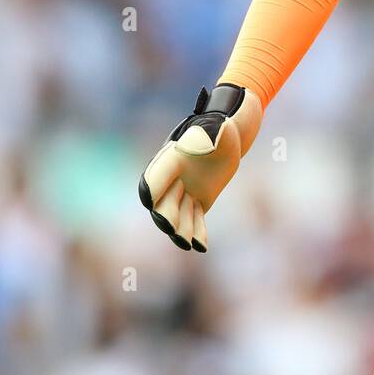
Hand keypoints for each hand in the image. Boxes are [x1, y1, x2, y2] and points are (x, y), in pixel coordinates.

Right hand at [138, 83, 262, 252]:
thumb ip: (210, 136)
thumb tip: (212, 141)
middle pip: (162, 203)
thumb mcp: (215, 129)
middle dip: (166, 216)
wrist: (225, 136)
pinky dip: (197, 234)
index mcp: (171, 160)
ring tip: (188, 243)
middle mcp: (173, 179)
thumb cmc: (217, 128)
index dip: (151, 189)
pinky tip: (202, 246)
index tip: (148, 201)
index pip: (154, 177)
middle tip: (172, 228)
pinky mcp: (198, 202)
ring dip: (181, 230)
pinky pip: (195, 221)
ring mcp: (184, 192)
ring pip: (178, 216)